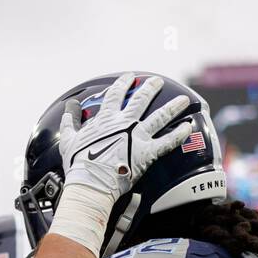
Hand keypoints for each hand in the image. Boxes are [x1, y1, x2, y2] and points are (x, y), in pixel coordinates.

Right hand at [59, 72, 190, 203]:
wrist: (91, 181)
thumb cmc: (79, 163)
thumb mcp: (68, 138)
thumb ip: (70, 121)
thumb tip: (69, 107)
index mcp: (106, 119)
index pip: (116, 95)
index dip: (123, 83)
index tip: (129, 76)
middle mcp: (125, 123)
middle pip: (141, 100)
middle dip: (150, 88)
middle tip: (157, 81)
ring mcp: (138, 136)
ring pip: (159, 117)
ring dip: (172, 107)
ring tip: (183, 100)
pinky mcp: (147, 152)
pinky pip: (167, 142)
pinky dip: (178, 134)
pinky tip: (188, 127)